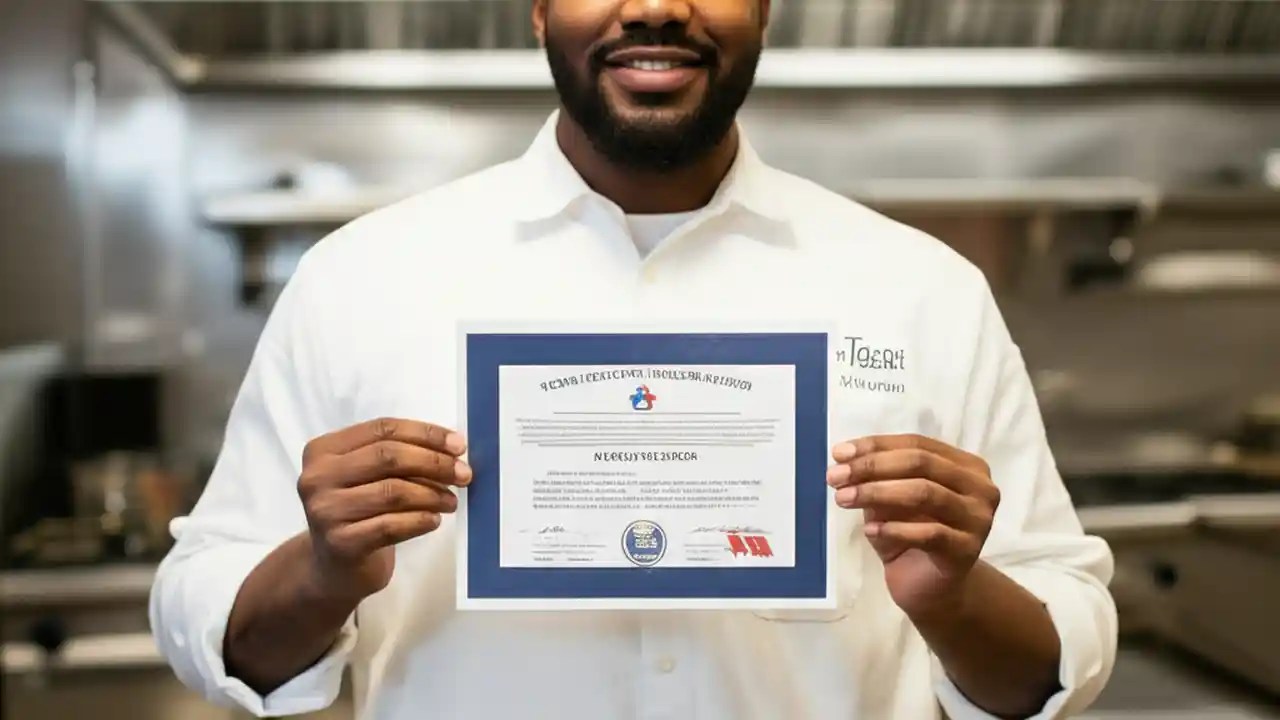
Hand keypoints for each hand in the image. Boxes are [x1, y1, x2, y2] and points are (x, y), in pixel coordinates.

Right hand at [298, 418, 470, 600]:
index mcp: (323, 450)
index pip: (382, 429)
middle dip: (434, 463)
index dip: (425, 433)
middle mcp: (317, 477)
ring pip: (393, 491)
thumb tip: (451, 448)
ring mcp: (325, 512)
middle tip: (463, 474)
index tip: (458, 445)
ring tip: (451, 501)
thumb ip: (398, 456)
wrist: (333, 569)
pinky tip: (434, 520)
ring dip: (432, 494)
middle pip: (388, 457)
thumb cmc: (359, 513)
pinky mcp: (341, 544)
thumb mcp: (368, 476)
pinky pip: (391, 526)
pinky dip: (420, 520)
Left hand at [825, 434, 998, 618]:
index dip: (876, 445)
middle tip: (835, 477)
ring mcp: (978, 520)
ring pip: (925, 493)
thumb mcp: (889, 500)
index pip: (917, 444)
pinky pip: (930, 534)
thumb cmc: (910, 535)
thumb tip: (844, 457)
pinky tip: (870, 530)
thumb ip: (876, 477)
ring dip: (878, 493)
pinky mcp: (968, 550)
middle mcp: (980, 488)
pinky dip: (895, 529)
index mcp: (965, 465)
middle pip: (922, 463)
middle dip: (872, 467)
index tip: (838, 454)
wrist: (930, 589)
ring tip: (843, 499)